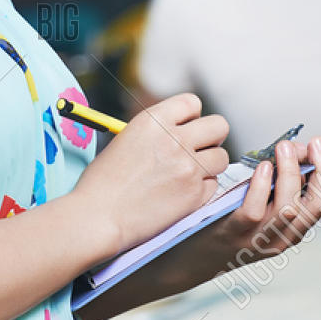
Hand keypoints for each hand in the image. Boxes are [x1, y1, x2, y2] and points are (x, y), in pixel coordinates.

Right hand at [72, 93, 229, 254]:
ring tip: (188, 175)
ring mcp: (188, 167)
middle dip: (212, 137)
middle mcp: (175, 140)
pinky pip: (214, 184)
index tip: (186, 128)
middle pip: (219, 126)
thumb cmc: (103, 182)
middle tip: (199, 150)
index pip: (192, 103)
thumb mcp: (126, 140)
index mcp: (153, 121)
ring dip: (210, 165)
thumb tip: (180, 132)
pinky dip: (202, 189)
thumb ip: (156, 132)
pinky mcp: (194, 194)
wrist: (98, 216)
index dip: (191, 116)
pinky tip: (182, 194)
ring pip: (222, 157)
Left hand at [204, 136, 320, 266]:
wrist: (194, 257)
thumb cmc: (226, 224)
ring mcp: (259, 240)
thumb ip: (277, 184)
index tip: (319, 145)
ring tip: (284, 148)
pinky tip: (263, 167)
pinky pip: (254, 211)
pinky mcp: (235, 235)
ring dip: (289, 174)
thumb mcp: (261, 206)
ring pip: (287, 209)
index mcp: (291, 230)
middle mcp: (281, 239)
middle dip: (318, 171)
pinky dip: (261, 187)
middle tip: (308, 144)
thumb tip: (293, 153)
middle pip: (314, 207)